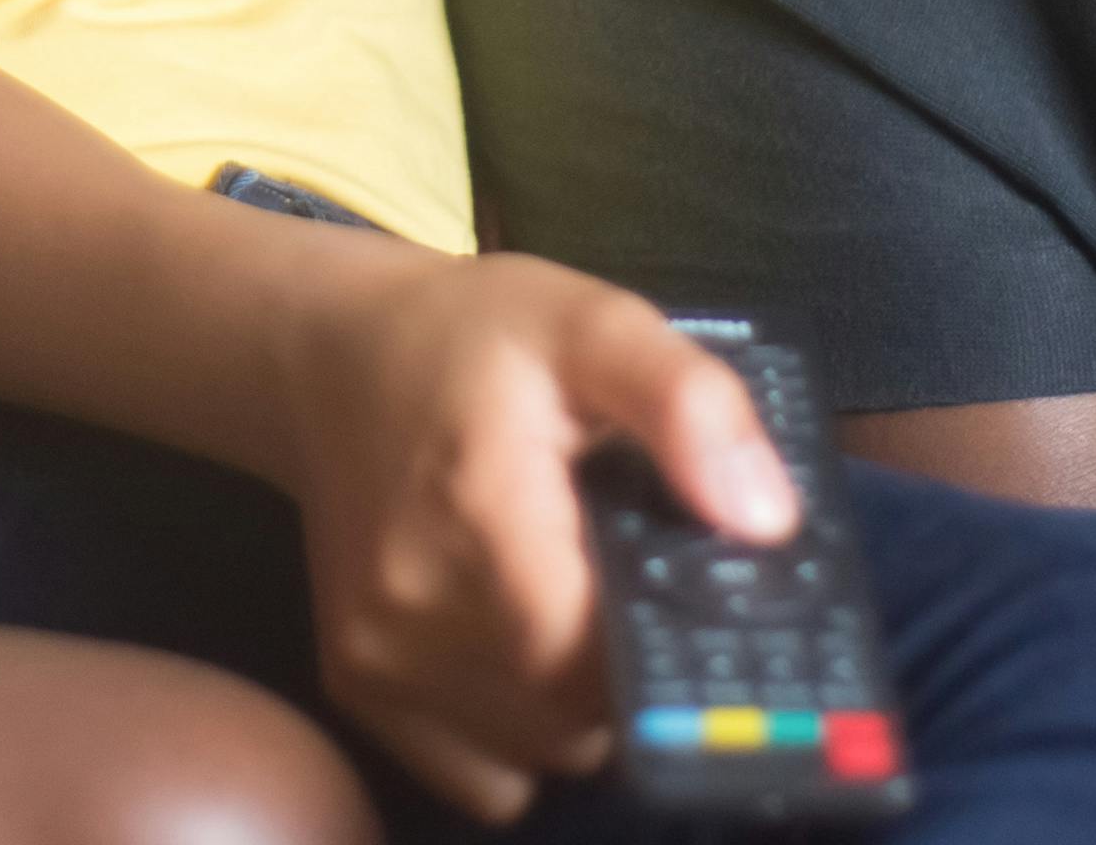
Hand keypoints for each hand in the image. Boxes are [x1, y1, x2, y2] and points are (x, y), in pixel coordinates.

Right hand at [272, 248, 795, 822]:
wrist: (329, 352)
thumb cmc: (474, 336)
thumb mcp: (593, 322)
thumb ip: (687, 403)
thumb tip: (766, 521)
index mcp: (481, 516)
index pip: (601, 656)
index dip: (667, 644)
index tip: (688, 592)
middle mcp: (414, 609)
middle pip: (581, 716)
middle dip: (634, 666)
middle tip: (636, 578)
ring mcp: (377, 658)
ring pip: (541, 752)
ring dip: (583, 706)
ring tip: (580, 602)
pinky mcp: (356, 686)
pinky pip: (484, 773)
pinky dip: (523, 734)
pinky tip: (526, 646)